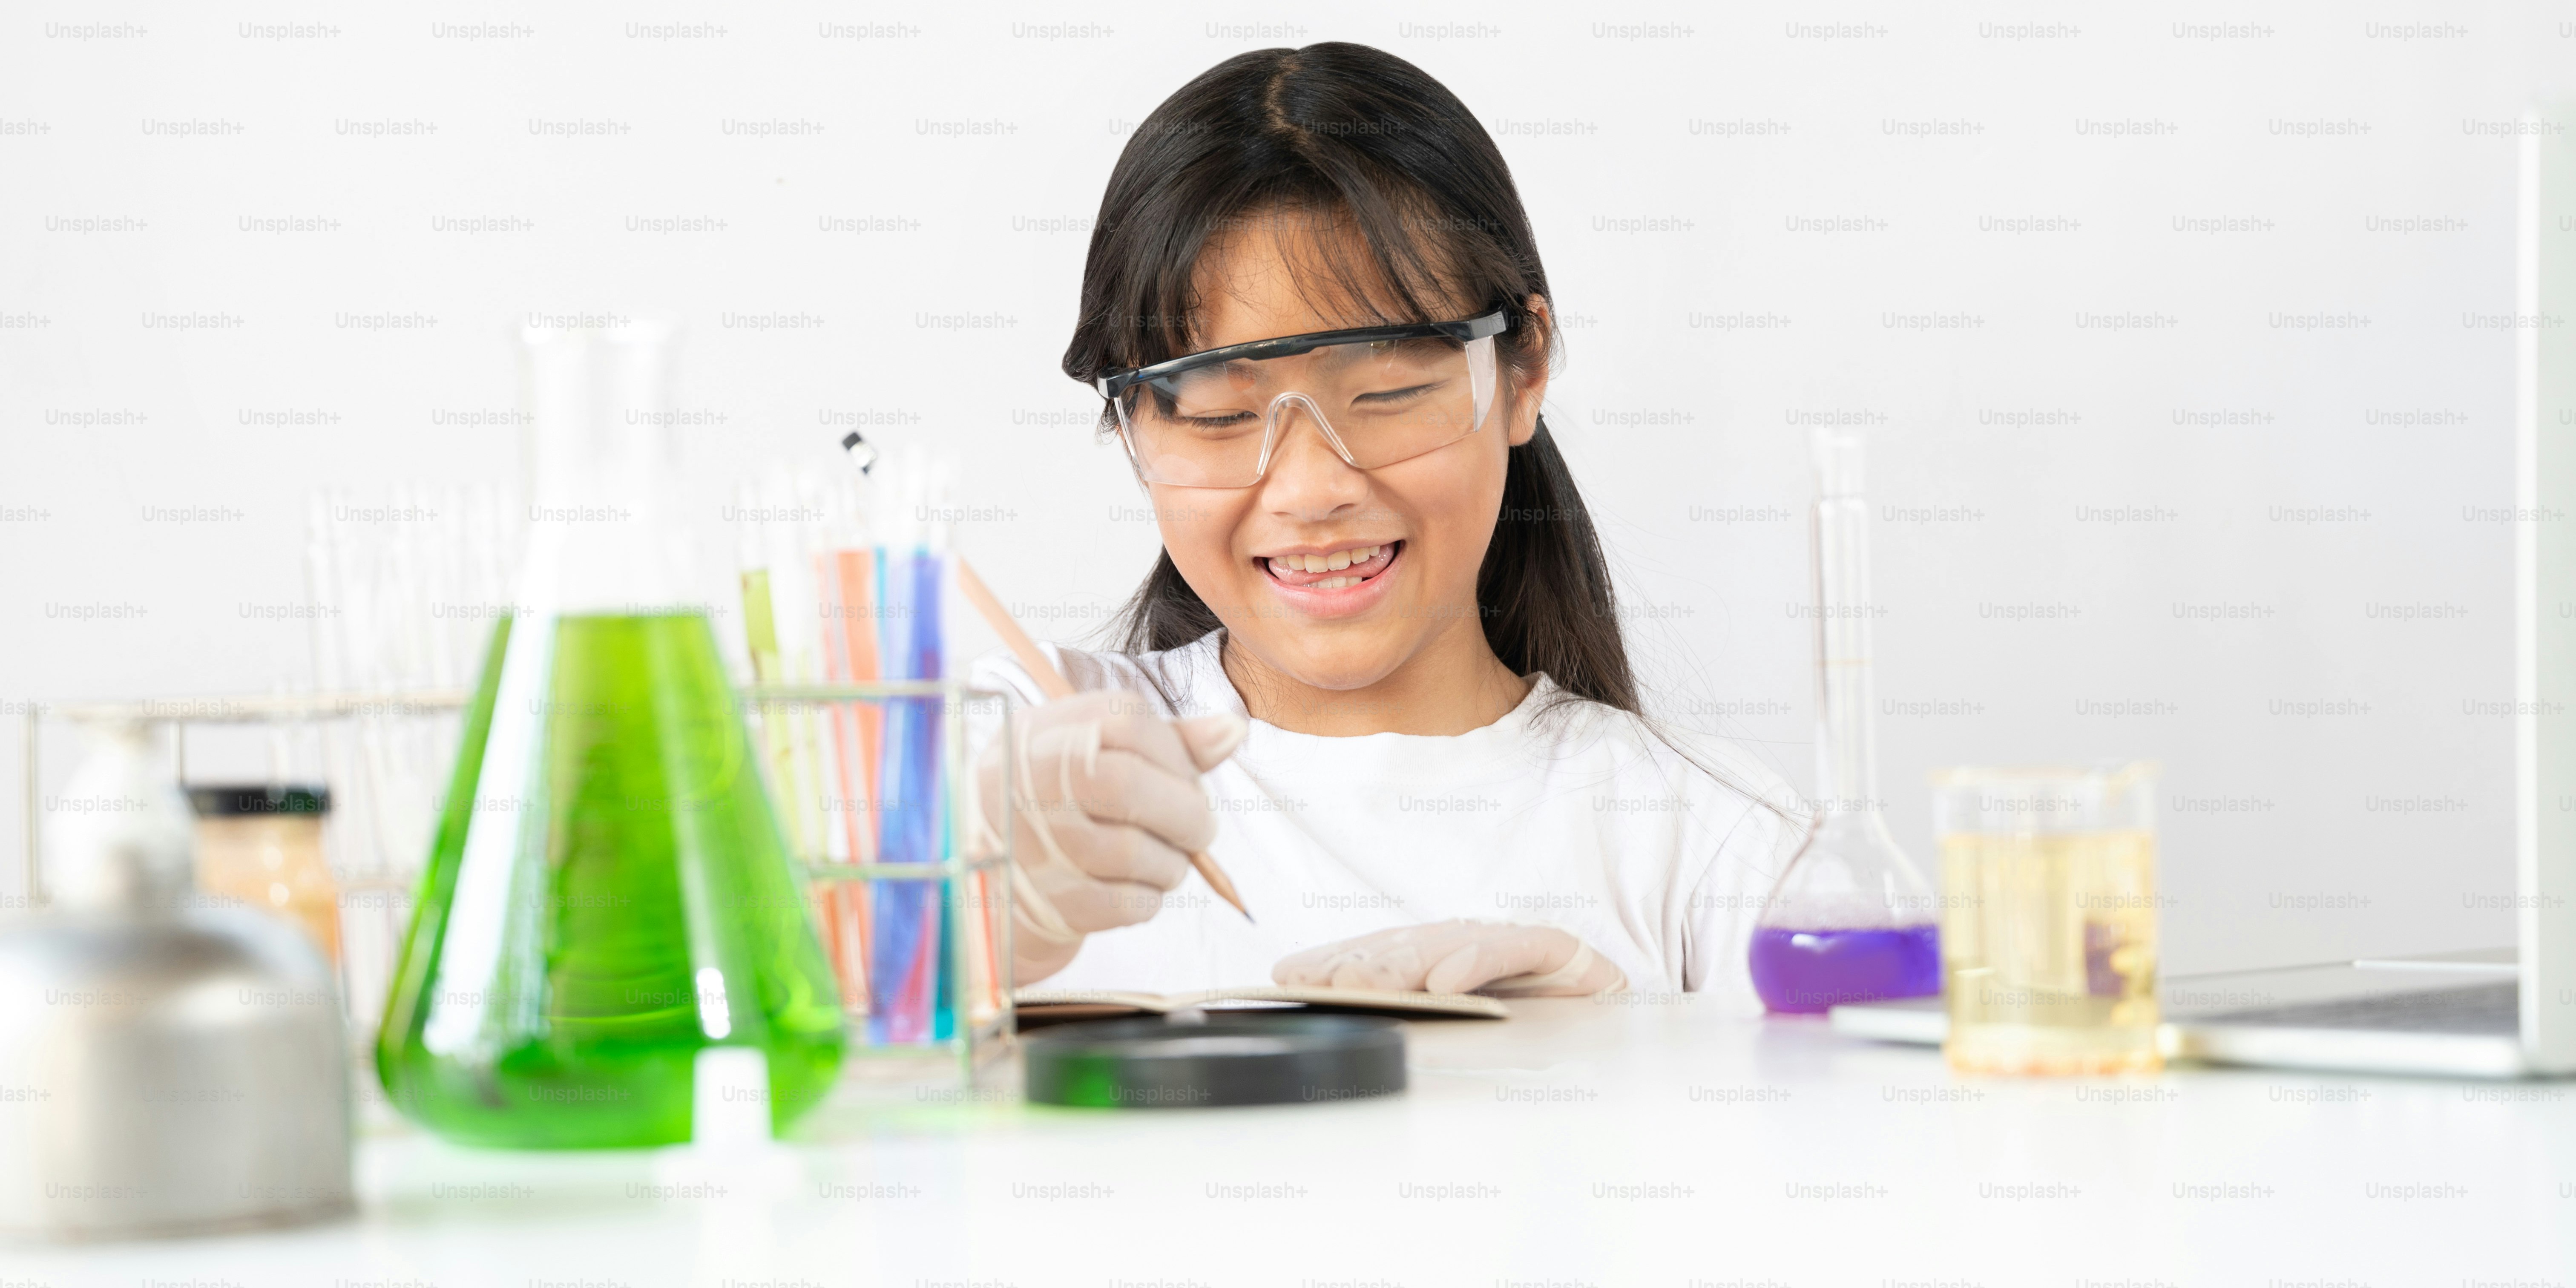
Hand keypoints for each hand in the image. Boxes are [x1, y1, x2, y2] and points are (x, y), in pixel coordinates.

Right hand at [977, 690, 1246, 981]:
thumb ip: (1164, 741)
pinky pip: (1126, 903)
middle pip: (1128, 785)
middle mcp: (1026, 783)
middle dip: (1185, 812)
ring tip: (1165, 860)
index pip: (1127, 722)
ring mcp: (1031, 847)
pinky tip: (1138, 888)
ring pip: (1133, 851)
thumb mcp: (1091, 755)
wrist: (989, 884)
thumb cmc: (1055, 807)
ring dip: (1171, 862)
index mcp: (1040, 734)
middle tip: (1199, 829)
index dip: (1176, 753)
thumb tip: (1232, 730)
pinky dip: (1149, 898)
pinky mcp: (1047, 904)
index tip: (1188, 777)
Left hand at [1271, 920, 1628, 996]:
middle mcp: (1462, 941)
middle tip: (1315, 984)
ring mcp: (1503, 939)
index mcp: (1435, 955)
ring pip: (1443, 948)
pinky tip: (1443, 983)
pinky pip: (1505, 951)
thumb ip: (1406, 1009)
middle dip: (1352, 965)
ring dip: (1398, 967)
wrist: (1610, 1004)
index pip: (1371, 955)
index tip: (1286, 977)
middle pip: (1398, 949)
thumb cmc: (1529, 1013)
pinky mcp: (1548, 945)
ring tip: (1362, 984)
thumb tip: (1332, 1006)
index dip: (1329, 963)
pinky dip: (1471, 965)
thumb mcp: (1458, 1015)